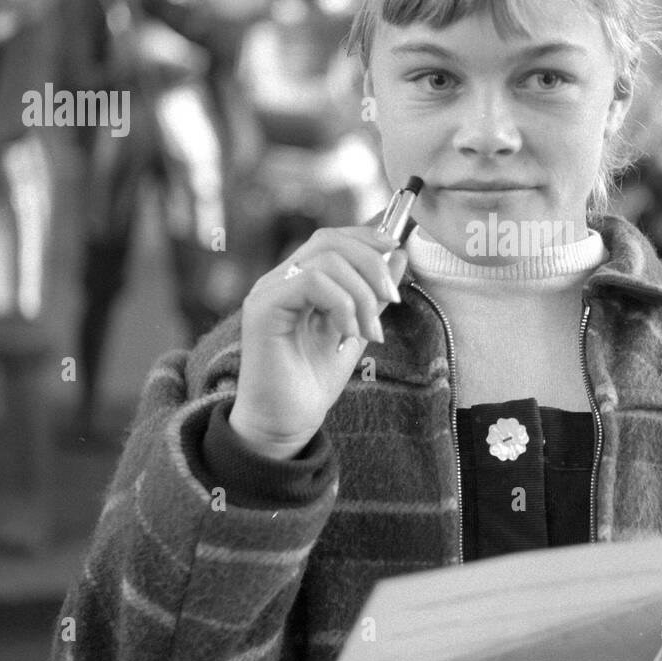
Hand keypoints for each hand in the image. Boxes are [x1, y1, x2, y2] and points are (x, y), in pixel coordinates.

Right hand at [228, 225, 406, 459]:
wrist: (286, 423)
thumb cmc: (314, 380)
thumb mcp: (357, 328)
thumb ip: (373, 294)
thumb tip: (398, 254)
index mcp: (298, 281)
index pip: (331, 238)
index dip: (367, 237)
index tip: (397, 251)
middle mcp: (278, 280)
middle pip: (329, 240)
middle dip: (371, 264)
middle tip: (391, 300)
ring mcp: (267, 291)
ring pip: (325, 259)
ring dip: (360, 293)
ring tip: (368, 332)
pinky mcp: (262, 309)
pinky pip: (309, 282)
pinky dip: (340, 304)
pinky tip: (347, 334)